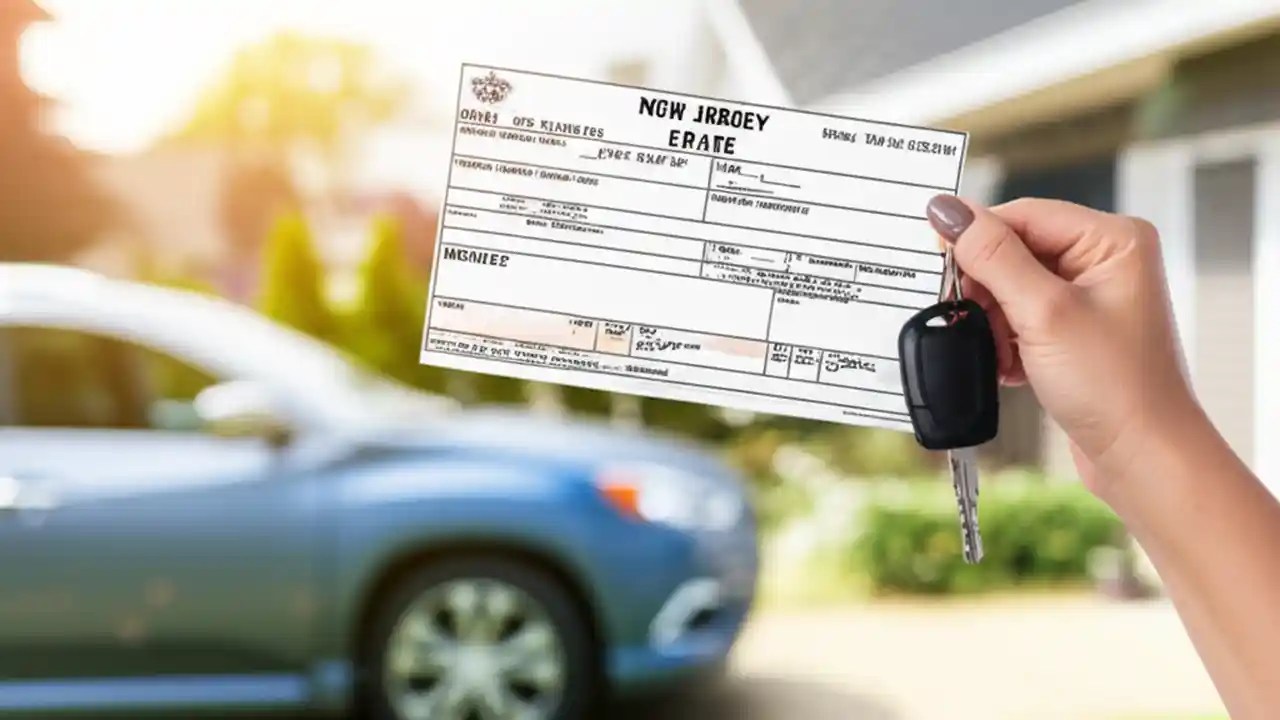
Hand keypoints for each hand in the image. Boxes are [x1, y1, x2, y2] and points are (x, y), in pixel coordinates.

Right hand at [925, 195, 1202, 496]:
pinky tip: (1009, 366)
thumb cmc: (1116, 388)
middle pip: (1015, 249)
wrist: (1142, 459)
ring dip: (993, 320)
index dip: (976, 239)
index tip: (941, 265)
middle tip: (974, 321)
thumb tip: (948, 210)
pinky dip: (1005, 340)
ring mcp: (1091, 297)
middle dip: (986, 289)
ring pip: (1012, 286)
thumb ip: (992, 257)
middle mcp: (1106, 260)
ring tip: (999, 353)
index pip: (1023, 215)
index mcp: (1114, 239)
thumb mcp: (1044, 313)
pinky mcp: (1075, 330)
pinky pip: (1022, 316)